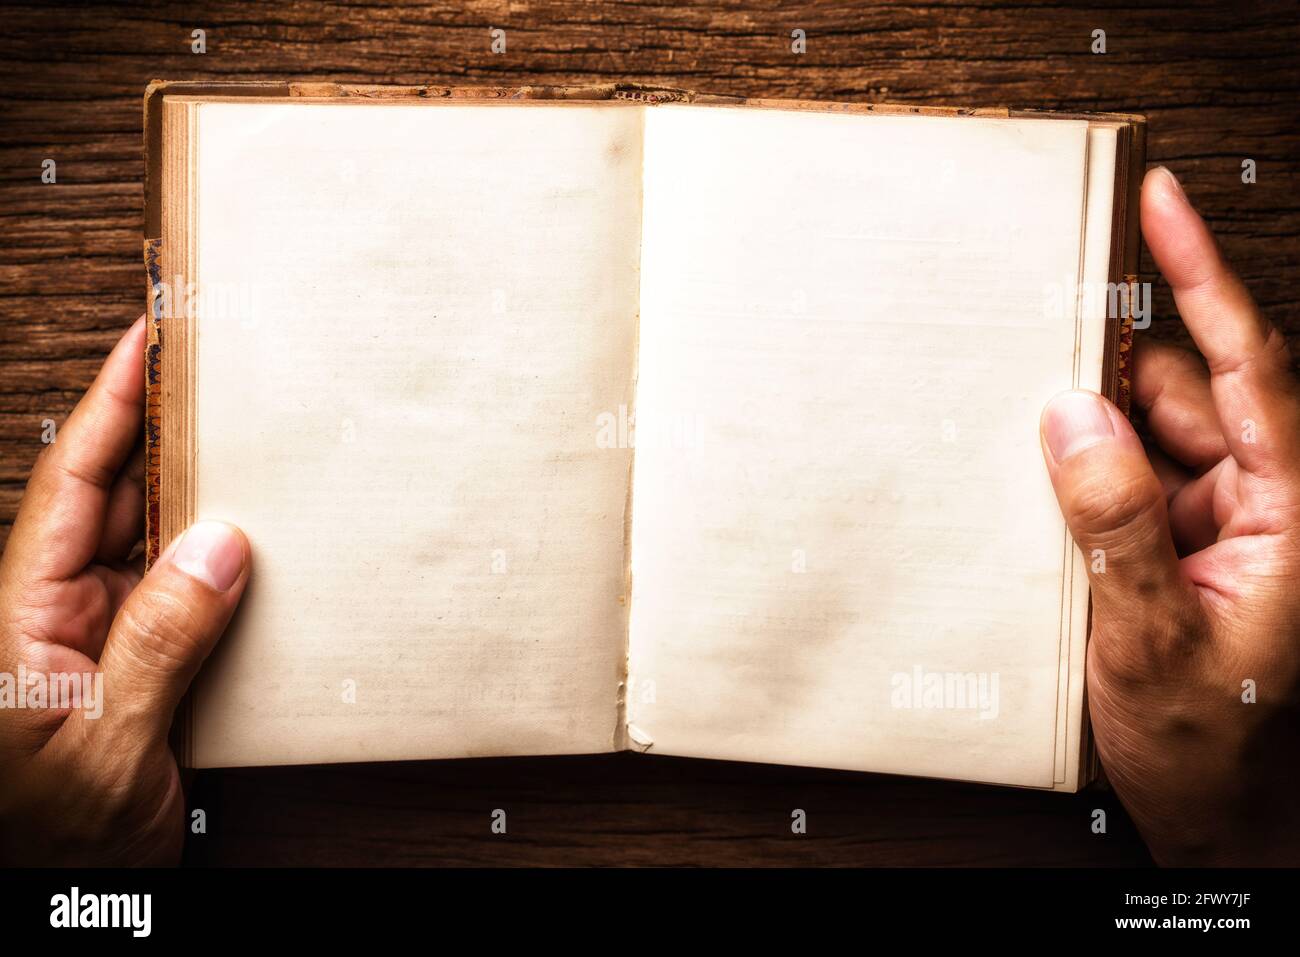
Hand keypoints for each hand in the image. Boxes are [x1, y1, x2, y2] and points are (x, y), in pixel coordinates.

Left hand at [0, 316, 248, 864]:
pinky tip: (259, 536)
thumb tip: (219, 545)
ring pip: (157, 537)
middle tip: (220, 371)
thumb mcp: (104, 749)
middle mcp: (56, 611)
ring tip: (254, 442)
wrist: (66, 904)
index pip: (72, 484)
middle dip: (166, 429)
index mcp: (19, 616)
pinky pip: (184, 587)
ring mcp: (99, 633)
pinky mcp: (138, 660)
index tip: (150, 336)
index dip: (112, 403)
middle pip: (116, 494)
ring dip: (203, 493)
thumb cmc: (50, 845)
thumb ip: (156, 644)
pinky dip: (222, 557)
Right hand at [1041, 167, 1299, 864]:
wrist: (1229, 827)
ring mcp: (1223, 524)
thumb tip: (1072, 420)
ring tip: (1021, 398)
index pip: (1250, 366)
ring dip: (1092, 416)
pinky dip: (1085, 465)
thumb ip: (1116, 526)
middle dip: (1117, 352)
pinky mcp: (1184, 547)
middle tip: (1040, 308)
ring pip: (1152, 431)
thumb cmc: (1221, 751)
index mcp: (1294, 513)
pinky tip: (1037, 464)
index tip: (1163, 203)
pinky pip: (1130, 478)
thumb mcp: (1156, 643)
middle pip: (1190, 388)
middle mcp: (1267, 503)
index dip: (1202, 278)